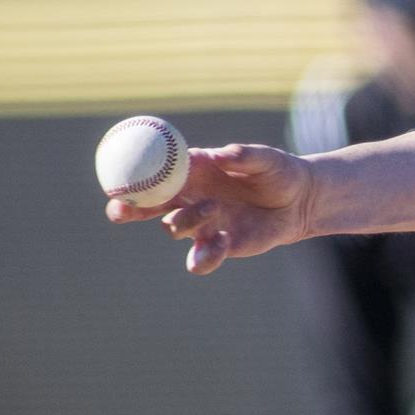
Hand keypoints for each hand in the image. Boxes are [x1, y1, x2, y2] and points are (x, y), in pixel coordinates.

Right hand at [105, 142, 314, 274]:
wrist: (299, 200)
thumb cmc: (277, 171)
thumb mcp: (266, 159)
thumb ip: (244, 156)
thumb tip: (222, 154)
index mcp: (193, 173)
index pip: (152, 175)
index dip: (130, 179)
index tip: (114, 182)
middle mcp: (190, 199)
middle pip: (147, 207)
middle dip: (128, 209)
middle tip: (122, 211)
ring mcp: (202, 224)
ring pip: (172, 228)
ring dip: (185, 220)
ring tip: (213, 207)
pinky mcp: (219, 247)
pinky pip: (199, 260)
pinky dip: (205, 255)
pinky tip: (224, 241)